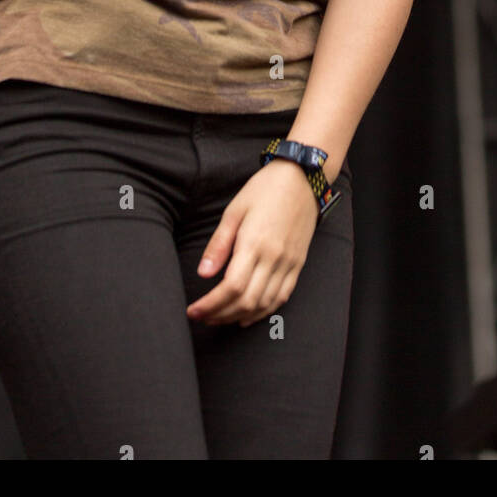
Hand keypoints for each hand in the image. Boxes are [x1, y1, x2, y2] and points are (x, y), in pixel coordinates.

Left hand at [186, 160, 318, 326]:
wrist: (302, 178)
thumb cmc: (265, 189)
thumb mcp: (234, 210)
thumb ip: (218, 244)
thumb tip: (202, 274)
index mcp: (254, 243)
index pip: (231, 287)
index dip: (211, 305)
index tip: (194, 311)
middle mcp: (274, 258)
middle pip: (246, 301)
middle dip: (221, 315)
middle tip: (202, 317)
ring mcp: (289, 263)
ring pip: (264, 304)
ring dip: (239, 316)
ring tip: (219, 317)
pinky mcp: (298, 264)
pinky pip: (282, 297)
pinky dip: (264, 312)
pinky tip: (247, 315)